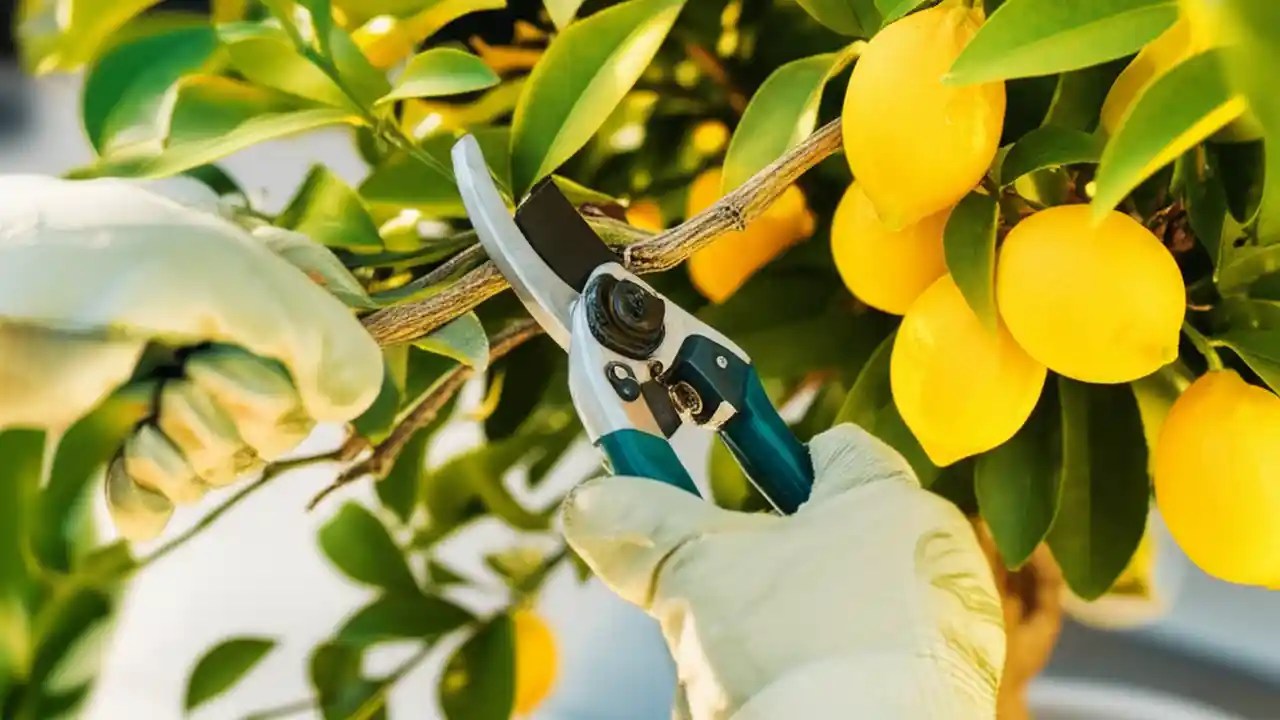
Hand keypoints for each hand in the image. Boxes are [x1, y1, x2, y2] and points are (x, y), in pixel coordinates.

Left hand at [0, 175, 383, 539]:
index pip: (335, 336)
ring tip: (144, 422)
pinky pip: (177, 490)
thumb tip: (361, 401)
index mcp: (251, 268)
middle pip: (292, 411)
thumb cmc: (77, 263)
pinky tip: (125, 471)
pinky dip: (153, 492)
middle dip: (245, 412)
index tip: (259, 356)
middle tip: (185, 380)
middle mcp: (221, 327)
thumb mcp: (220, 273)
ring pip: (237, 456)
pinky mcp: (124, 432)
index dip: (314, 368)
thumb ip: (314, 332)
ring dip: (194, 452)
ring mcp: (172, 381)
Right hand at [562, 424, 1005, 718]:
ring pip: (840, 603)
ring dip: (781, 623)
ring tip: (741, 665)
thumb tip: (589, 504)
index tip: (724, 485)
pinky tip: (781, 699)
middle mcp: (933, 555)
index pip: (831, 447)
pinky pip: (868, 659)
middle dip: (761, 566)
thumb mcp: (696, 573)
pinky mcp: (945, 689)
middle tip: (717, 599)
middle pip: (825, 535)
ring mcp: (947, 629)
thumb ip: (645, 523)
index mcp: (886, 500)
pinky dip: (820, 672)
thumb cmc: (792, 651)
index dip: (767, 461)